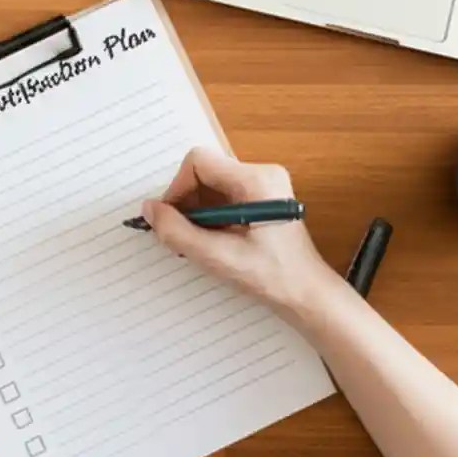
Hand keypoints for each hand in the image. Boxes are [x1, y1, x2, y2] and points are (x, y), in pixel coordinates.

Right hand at [143, 148, 341, 314]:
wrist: (307, 294)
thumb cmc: (273, 277)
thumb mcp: (219, 257)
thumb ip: (178, 232)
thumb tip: (150, 210)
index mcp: (257, 180)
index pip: (199, 162)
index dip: (177, 189)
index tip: (170, 220)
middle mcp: (263, 173)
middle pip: (205, 172)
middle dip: (187, 203)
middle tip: (182, 236)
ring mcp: (265, 184)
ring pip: (212, 184)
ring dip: (197, 211)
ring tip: (198, 242)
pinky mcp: (263, 197)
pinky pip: (224, 195)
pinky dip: (210, 215)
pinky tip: (213, 240)